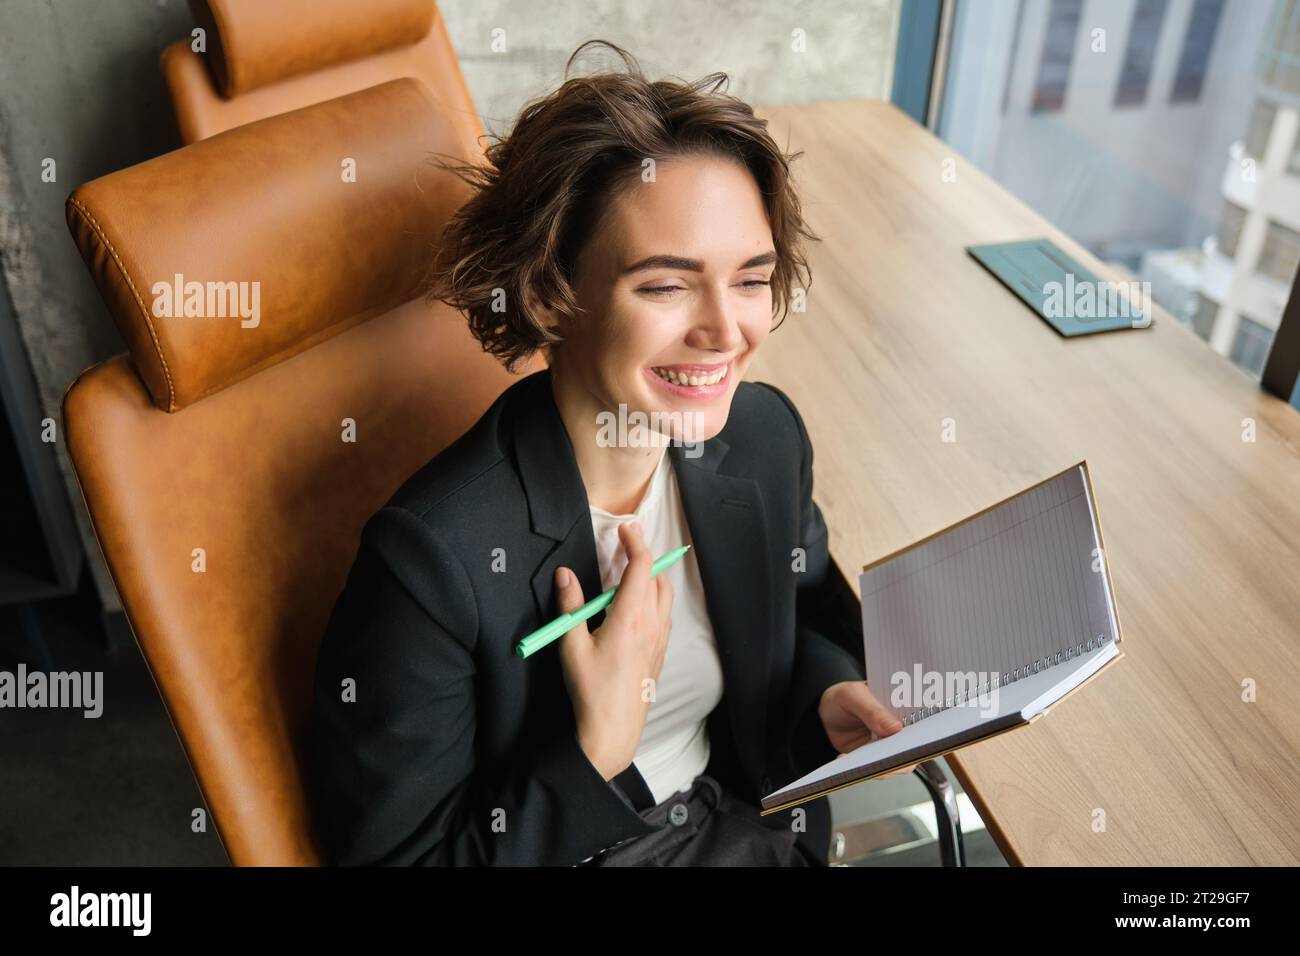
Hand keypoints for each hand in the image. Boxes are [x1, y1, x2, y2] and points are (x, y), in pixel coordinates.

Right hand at [555, 520, 673, 780]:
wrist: (613, 729)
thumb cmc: (591, 689)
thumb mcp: (572, 645)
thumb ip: (570, 605)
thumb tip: (564, 574)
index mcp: (630, 618)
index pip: (641, 567)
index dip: (635, 542)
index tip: (626, 528)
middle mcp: (652, 624)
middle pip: (657, 577)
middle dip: (644, 556)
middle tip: (625, 546)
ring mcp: (660, 639)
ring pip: (665, 595)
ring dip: (651, 577)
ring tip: (629, 573)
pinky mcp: (660, 652)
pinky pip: (665, 614)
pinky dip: (655, 598)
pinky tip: (636, 606)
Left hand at [817, 681, 916, 777]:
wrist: (825, 711)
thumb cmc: (844, 696)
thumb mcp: (853, 695)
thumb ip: (872, 710)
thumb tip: (895, 728)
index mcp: (904, 708)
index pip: (925, 722)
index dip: (926, 732)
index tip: (916, 739)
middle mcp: (902, 731)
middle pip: (916, 748)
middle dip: (906, 755)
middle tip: (889, 755)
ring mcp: (889, 747)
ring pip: (898, 764)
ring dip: (884, 765)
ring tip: (863, 760)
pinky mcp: (874, 760)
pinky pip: (876, 769)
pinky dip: (864, 768)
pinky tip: (845, 759)